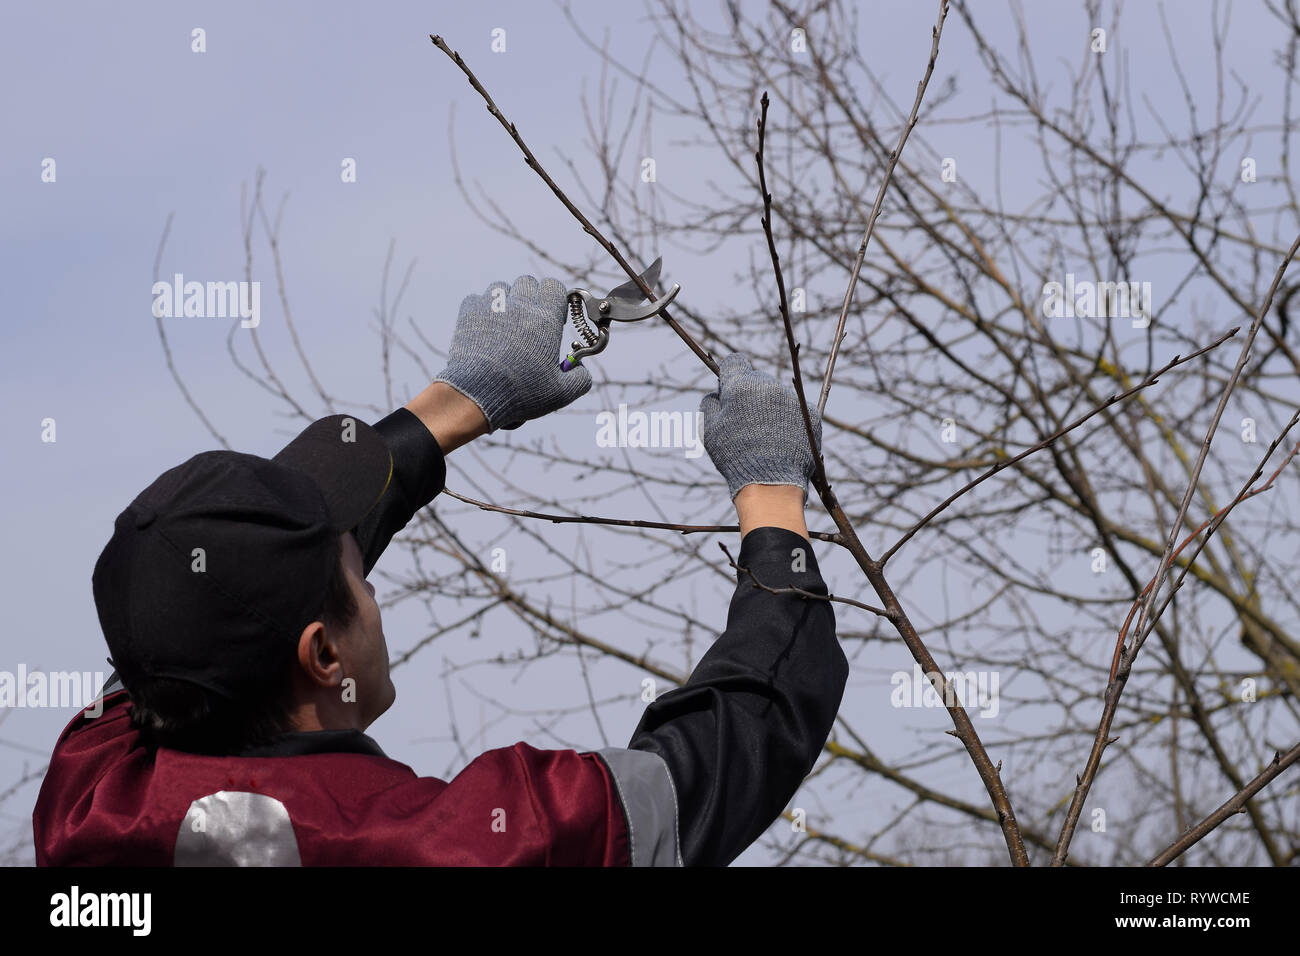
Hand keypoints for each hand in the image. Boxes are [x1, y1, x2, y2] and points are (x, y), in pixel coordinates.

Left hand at [433, 275, 593, 431]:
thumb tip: (581, 368)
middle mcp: (520, 305)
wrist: (477, 394)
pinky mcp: (469, 313)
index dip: (555, 299)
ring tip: (504, 327)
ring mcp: (492, 306)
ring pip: (501, 288)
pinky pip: (476, 299)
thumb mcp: (562, 393)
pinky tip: (484, 331)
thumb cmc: (521, 392)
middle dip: (531, 298)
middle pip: (528, 283)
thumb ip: (581, 378)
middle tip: (529, 323)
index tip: (554, 317)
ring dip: (505, 302)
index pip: (554, 286)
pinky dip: (481, 311)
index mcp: (546, 319)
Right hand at [699, 353, 821, 503]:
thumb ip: (710, 404)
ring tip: (766, 437)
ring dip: (771, 407)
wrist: (771, 484)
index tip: (730, 391)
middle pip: (757, 379)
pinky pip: (797, 410)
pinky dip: (790, 420)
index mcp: (741, 386)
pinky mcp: (812, 415)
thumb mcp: (709, 431)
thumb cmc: (735, 457)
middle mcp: (769, 386)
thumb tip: (716, 394)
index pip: (735, 362)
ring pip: (778, 395)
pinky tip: (783, 441)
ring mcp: (793, 400)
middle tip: (747, 422)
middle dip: (750, 394)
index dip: (730, 376)